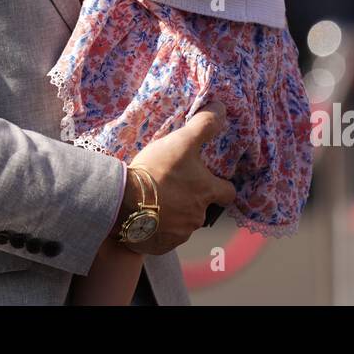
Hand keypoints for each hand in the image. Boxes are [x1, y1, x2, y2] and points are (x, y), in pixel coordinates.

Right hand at [114, 100, 236, 255]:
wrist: (124, 202)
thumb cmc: (157, 171)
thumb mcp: (182, 142)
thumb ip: (203, 125)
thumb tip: (221, 108)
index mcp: (206, 192)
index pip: (228, 193)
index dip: (222, 186)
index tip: (212, 181)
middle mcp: (198, 217)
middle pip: (202, 209)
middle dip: (191, 200)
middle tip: (172, 187)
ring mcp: (180, 234)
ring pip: (182, 223)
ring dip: (173, 214)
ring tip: (153, 201)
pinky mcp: (162, 246)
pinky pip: (164, 238)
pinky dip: (157, 230)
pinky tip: (144, 217)